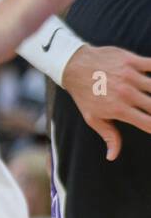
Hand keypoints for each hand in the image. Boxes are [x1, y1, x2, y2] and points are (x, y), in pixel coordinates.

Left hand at [60, 45, 150, 159]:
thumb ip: (108, 136)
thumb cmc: (84, 95)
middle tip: (150, 109)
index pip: (149, 123)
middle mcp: (126, 94)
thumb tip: (112, 156)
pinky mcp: (131, 60)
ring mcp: (129, 76)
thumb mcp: (92, 118)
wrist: (73, 66)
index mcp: (118, 110)